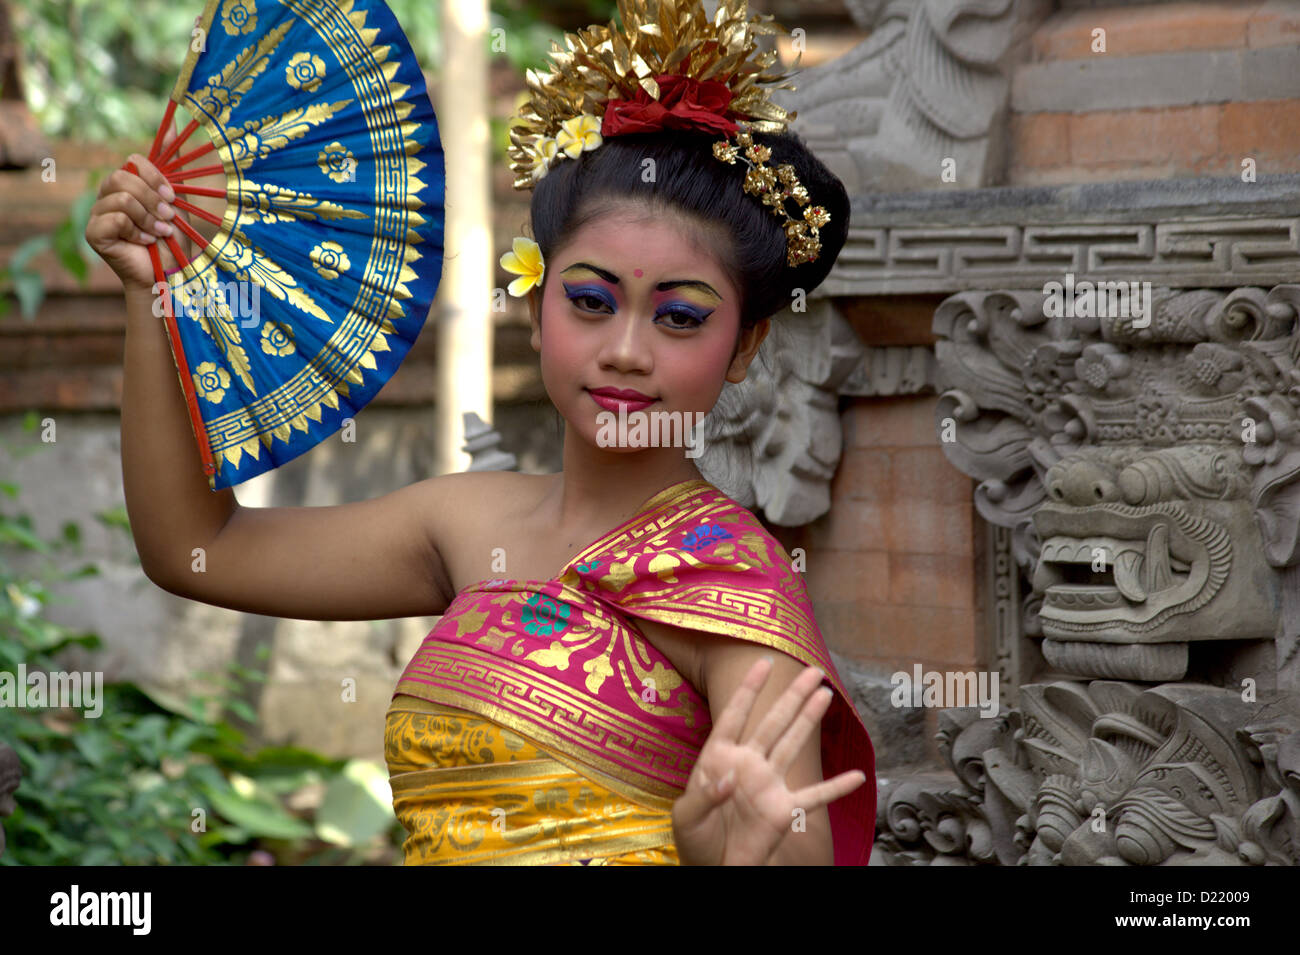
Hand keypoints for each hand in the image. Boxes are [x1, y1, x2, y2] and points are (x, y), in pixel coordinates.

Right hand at [84, 126, 189, 292]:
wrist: (170, 273)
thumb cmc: (174, 238)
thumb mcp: (179, 197)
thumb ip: (173, 164)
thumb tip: (175, 122)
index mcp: (127, 184)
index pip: (133, 161)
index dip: (155, 177)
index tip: (172, 198)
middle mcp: (108, 194)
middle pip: (123, 176)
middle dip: (151, 198)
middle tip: (167, 217)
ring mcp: (98, 213)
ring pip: (121, 198)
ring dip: (148, 218)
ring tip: (158, 233)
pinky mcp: (93, 232)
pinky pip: (114, 218)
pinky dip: (136, 231)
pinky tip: (143, 243)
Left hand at [670, 658, 865, 865]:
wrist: (713, 868)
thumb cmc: (695, 838)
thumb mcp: (686, 817)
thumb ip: (703, 796)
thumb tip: (728, 778)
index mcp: (719, 757)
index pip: (735, 716)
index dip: (750, 689)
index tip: (764, 663)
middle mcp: (748, 764)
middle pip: (772, 722)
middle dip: (792, 695)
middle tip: (813, 671)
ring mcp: (769, 784)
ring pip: (792, 745)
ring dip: (809, 720)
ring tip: (826, 695)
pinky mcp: (784, 810)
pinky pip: (815, 797)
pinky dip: (836, 788)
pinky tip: (857, 777)